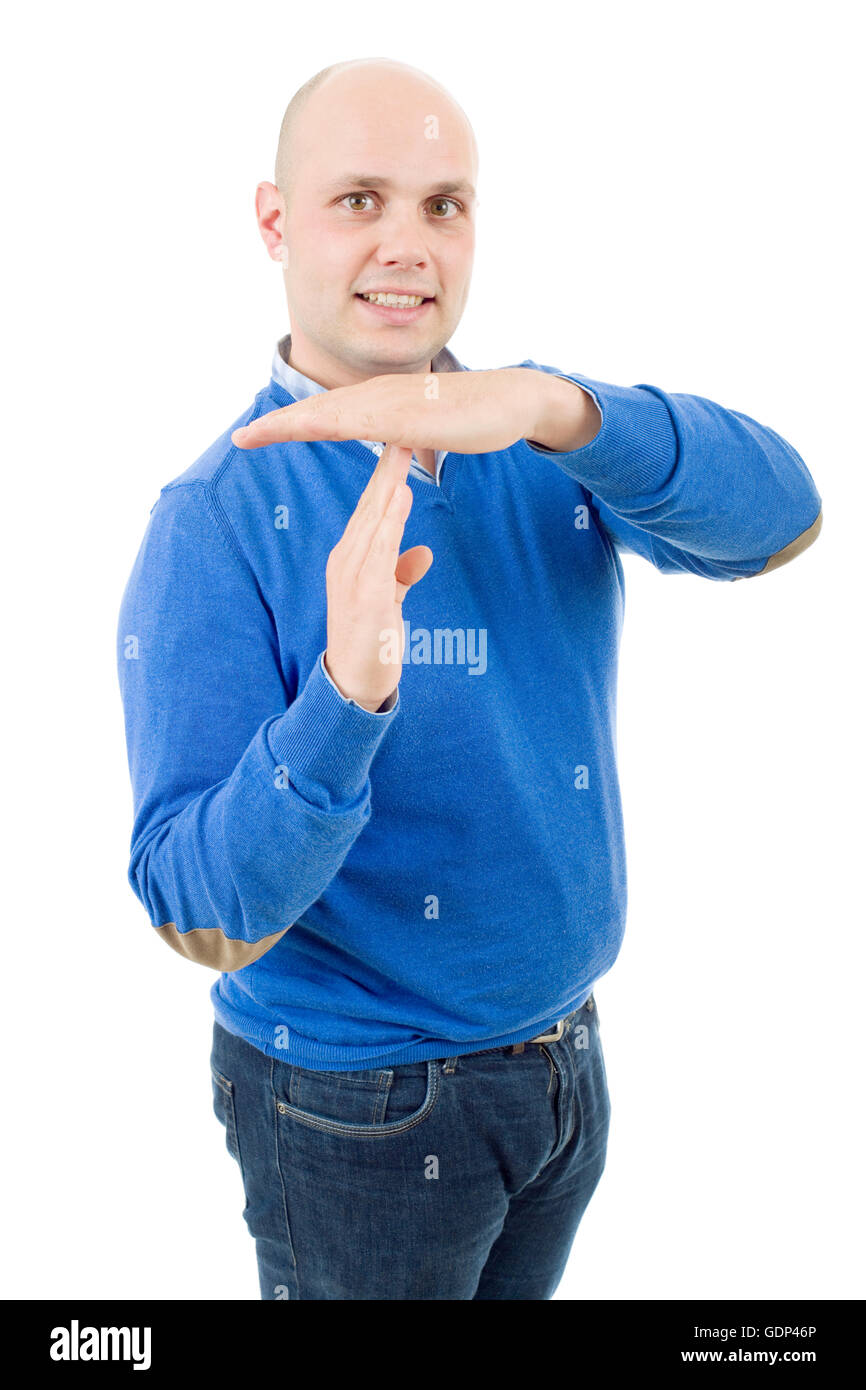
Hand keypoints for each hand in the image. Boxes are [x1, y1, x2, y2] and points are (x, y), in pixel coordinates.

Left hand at [231, 367, 583, 454]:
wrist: (513, 399)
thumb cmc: (473, 418)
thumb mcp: (427, 432)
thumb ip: (404, 438)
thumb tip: (394, 449)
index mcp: (379, 403)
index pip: (325, 415)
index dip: (289, 425)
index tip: (256, 438)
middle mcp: (379, 396)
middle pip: (317, 412)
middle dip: (277, 425)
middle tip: (239, 439)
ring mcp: (394, 402)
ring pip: (332, 413)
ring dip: (294, 424)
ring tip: (259, 436)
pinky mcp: (411, 414)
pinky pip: (366, 422)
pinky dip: (335, 426)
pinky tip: (312, 429)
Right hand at [324, 443, 431, 712]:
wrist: (353, 684)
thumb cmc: (371, 641)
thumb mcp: (390, 601)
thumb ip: (402, 574)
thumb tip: (421, 554)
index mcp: (352, 558)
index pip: (371, 507)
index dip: (386, 473)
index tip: (402, 440)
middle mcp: (346, 560)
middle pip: (370, 504)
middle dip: (387, 466)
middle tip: (402, 423)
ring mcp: (352, 577)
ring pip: (373, 521)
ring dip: (387, 483)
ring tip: (402, 449)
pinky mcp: (365, 596)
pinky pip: (378, 551)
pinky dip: (389, 522)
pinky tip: (399, 499)